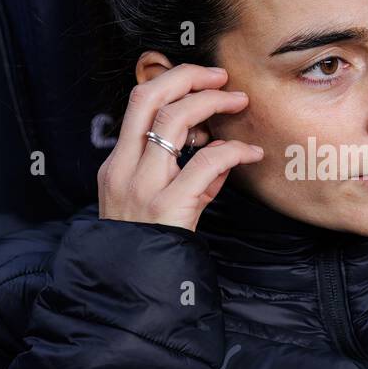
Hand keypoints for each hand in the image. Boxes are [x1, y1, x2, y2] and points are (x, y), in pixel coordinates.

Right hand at [96, 64, 262, 230]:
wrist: (130, 290)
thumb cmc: (147, 246)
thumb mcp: (155, 204)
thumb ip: (184, 175)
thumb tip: (217, 148)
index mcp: (117, 164)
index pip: (138, 102)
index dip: (172, 80)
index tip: (203, 79)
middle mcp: (124, 169)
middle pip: (148, 97)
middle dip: (188, 77)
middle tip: (222, 77)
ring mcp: (143, 187)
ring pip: (174, 120)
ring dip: (212, 103)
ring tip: (239, 104)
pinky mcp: (168, 207)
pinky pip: (206, 163)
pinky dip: (233, 151)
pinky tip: (250, 154)